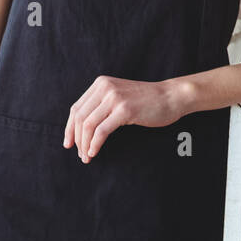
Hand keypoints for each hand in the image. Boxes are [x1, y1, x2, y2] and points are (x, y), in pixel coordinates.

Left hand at [63, 76, 186, 162]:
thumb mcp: (120, 96)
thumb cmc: (147, 101)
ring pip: (88, 125)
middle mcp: (105, 88)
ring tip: (87, 157)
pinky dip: (95, 144)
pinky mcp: (125, 110)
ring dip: (85, 145)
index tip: (69, 143)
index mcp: (101, 83)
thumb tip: (81, 127)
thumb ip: (102, 104)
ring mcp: (115, 98)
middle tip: (80, 154)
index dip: (69, 128)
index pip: (76, 108)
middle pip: (79, 118)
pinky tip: (95, 152)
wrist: (171, 97)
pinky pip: (101, 131)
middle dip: (77, 139)